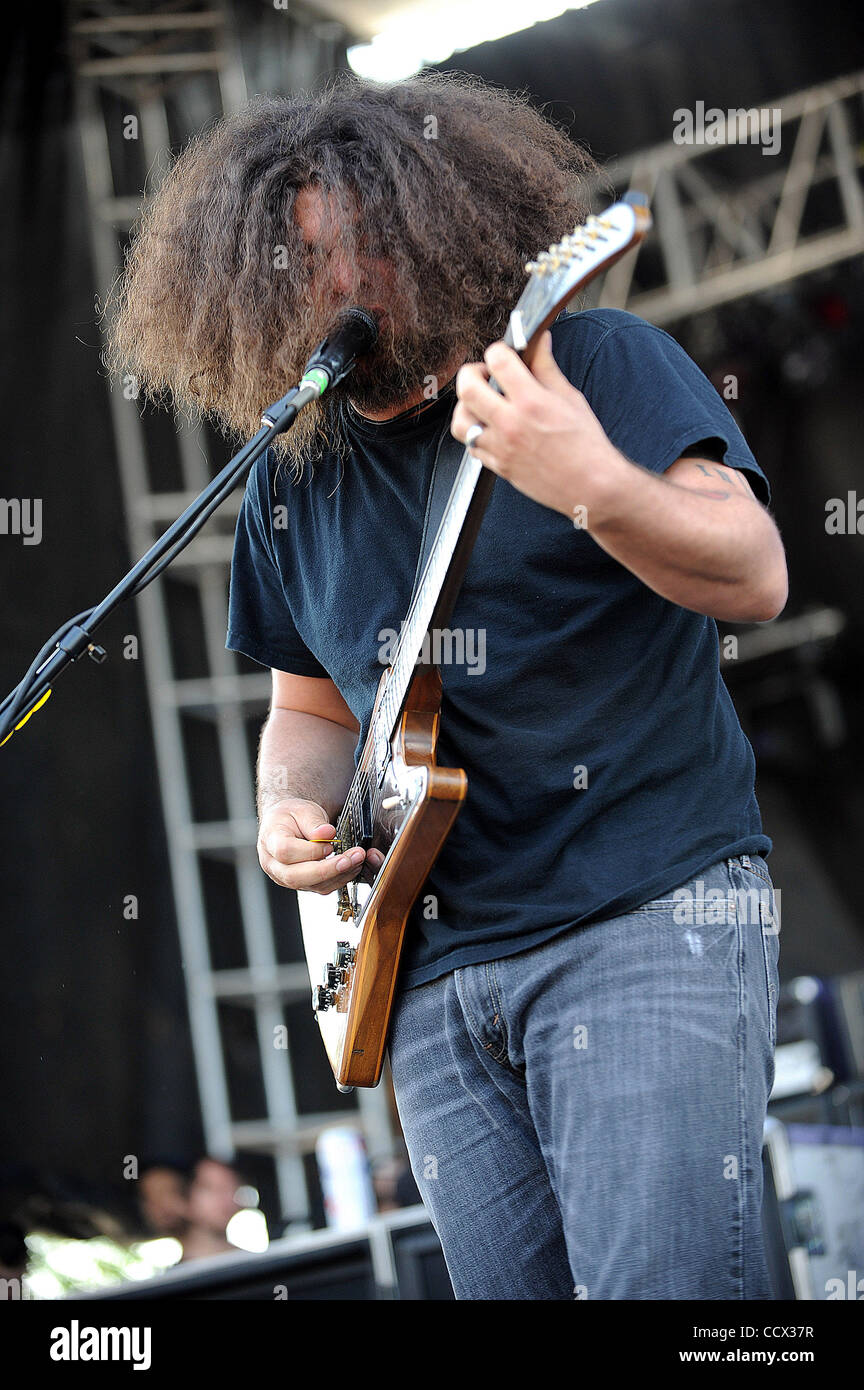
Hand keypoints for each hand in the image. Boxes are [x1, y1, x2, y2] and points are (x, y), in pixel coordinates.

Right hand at [257, 797, 383, 894]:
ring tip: (357, 859)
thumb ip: (314, 822)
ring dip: (339, 875)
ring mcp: (286, 878)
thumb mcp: (302, 810)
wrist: (287, 824)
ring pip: (312, 885)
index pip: (285, 852)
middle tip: (350, 859)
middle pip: (296, 876)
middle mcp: (274, 864)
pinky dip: (339, 878)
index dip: (310, 850)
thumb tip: (327, 834)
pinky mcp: (302, 884)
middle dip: (328, 869)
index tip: (329, 843)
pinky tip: (351, 866)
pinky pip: (321, 887)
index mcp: (270, 841)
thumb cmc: (291, 816)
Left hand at [452, 330, 624, 521]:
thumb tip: (540, 342)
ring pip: (460, 421)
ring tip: (482, 404)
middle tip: (484, 376)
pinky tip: (490, 428)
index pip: (497, 360)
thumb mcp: (570, 398)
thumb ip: (547, 368)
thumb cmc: (585, 445)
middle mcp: (511, 424)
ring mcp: (500, 447)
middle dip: (471, 374)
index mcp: (531, 401)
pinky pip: (471, 446)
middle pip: (467, 388)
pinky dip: (475, 433)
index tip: (503, 355)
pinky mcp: (498, 466)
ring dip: (466, 407)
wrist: (591, 486)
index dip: (498, 351)